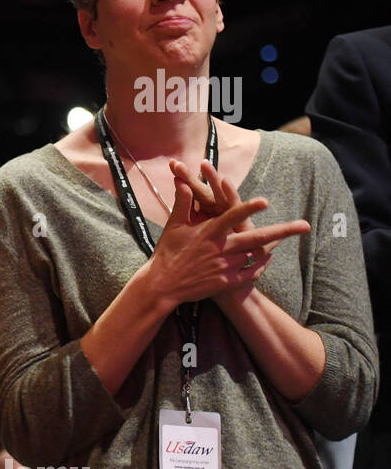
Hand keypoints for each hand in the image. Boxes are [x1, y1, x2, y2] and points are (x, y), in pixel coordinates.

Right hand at [170, 158, 273, 303]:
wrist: (162, 285)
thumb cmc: (167, 253)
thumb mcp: (174, 226)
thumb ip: (183, 204)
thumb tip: (184, 183)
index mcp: (208, 233)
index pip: (231, 217)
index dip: (248, 208)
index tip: (265, 201)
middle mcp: (220, 249)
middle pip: (257, 238)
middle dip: (283, 231)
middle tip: (305, 226)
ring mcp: (224, 267)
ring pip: (255, 255)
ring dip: (269, 247)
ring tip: (283, 240)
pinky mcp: (225, 282)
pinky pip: (250, 274)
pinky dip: (260, 267)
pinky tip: (267, 259)